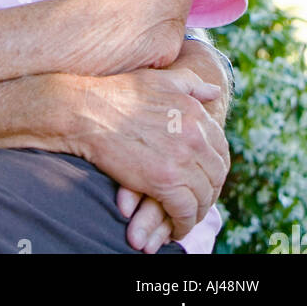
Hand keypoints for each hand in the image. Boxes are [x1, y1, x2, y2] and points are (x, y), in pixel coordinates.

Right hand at [74, 65, 229, 243]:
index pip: (220, 149)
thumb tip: (215, 92)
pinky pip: (186, 211)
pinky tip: (175, 226)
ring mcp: (181, 159)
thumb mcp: (159, 79)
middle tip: (196, 200)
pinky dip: (183, 223)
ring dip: (197, 210)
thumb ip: (191, 84)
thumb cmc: (117, 92)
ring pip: (204, 196)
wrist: (86, 111)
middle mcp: (195, 136)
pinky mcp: (165, 181)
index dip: (213, 167)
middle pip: (216, 175)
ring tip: (185, 215)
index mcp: (196, 113)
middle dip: (209, 190)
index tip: (202, 177)